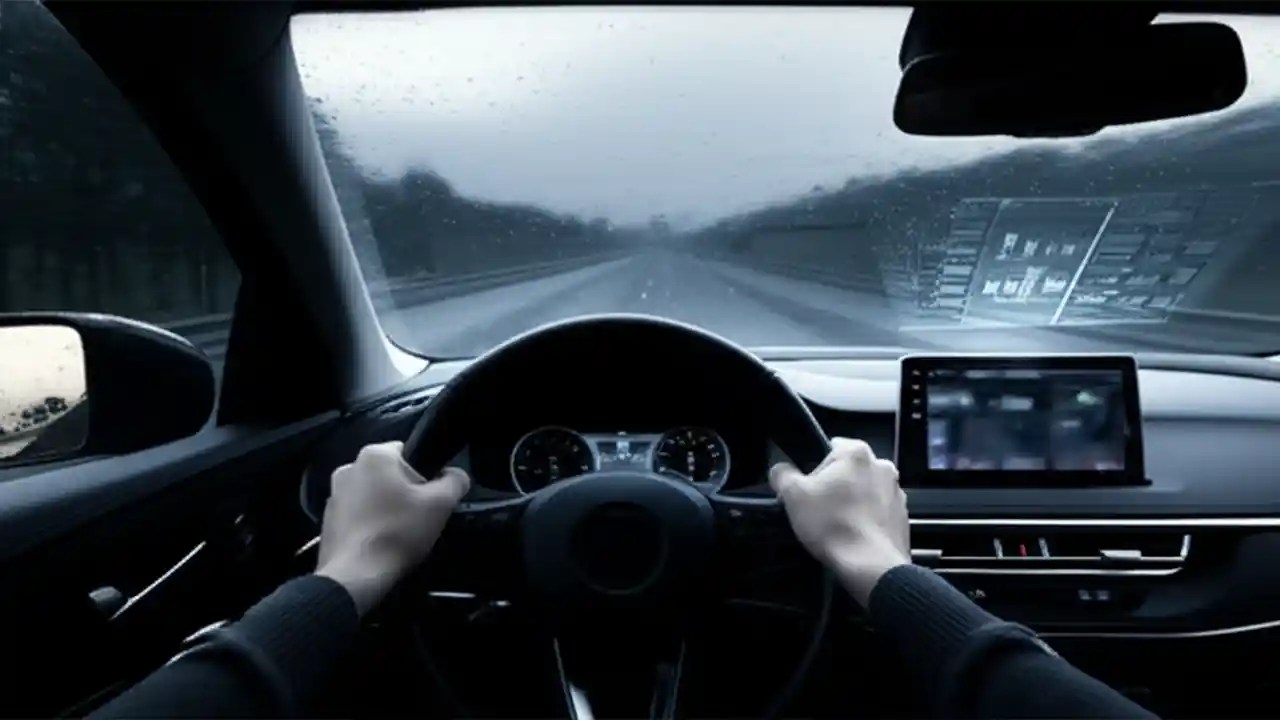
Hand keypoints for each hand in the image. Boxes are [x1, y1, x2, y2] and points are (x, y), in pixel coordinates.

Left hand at [316, 441, 469, 615]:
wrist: (355, 576)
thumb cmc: (399, 532)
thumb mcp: (440, 505)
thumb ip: (455, 481)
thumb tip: (455, 475)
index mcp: (374, 455)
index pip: (408, 451)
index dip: (425, 473)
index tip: (431, 497)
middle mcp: (348, 467)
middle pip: (389, 474)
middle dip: (404, 491)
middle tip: (419, 517)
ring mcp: (333, 494)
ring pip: (372, 494)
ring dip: (385, 507)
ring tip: (398, 533)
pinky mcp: (327, 519)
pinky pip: (357, 514)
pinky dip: (369, 523)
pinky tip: (379, 543)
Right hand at [769, 437, 909, 607]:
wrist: (870, 566)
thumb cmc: (832, 525)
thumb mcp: (793, 496)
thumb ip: (782, 475)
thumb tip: (781, 471)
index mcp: (856, 452)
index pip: (829, 446)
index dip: (813, 467)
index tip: (807, 488)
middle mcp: (882, 466)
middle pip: (849, 470)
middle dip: (835, 486)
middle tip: (819, 509)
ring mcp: (897, 492)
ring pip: (865, 491)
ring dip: (853, 502)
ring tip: (837, 526)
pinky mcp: (903, 516)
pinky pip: (879, 512)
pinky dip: (867, 520)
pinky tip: (854, 536)